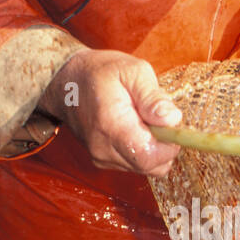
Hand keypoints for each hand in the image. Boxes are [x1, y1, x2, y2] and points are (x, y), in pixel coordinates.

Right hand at [40, 47, 182, 175]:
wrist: (67, 84)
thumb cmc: (100, 73)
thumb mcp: (133, 71)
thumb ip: (153, 97)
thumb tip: (172, 119)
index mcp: (111, 125)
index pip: (150, 156)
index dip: (170, 144)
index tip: (169, 122)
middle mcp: (104, 148)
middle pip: (151, 166)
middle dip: (164, 145)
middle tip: (156, 117)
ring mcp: (102, 158)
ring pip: (146, 167)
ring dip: (154, 147)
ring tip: (143, 120)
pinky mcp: (103, 161)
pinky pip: (135, 164)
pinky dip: (142, 150)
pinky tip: (134, 128)